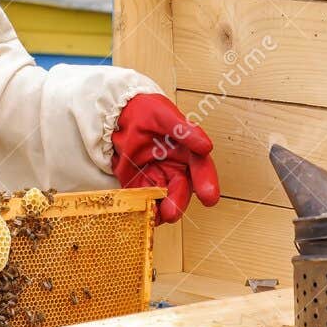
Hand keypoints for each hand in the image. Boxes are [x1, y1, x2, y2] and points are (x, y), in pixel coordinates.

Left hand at [110, 93, 220, 224]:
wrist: (116, 114)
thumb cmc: (144, 111)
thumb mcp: (164, 115)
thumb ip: (184, 130)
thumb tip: (206, 147)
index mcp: (186, 151)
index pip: (200, 168)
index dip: (206, 182)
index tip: (210, 197)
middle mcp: (174, 167)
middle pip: (182, 188)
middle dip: (179, 202)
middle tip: (173, 211)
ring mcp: (156, 177)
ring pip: (164, 198)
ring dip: (162, 209)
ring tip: (157, 215)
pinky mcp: (138, 184)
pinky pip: (143, 199)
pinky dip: (143, 207)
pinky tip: (141, 213)